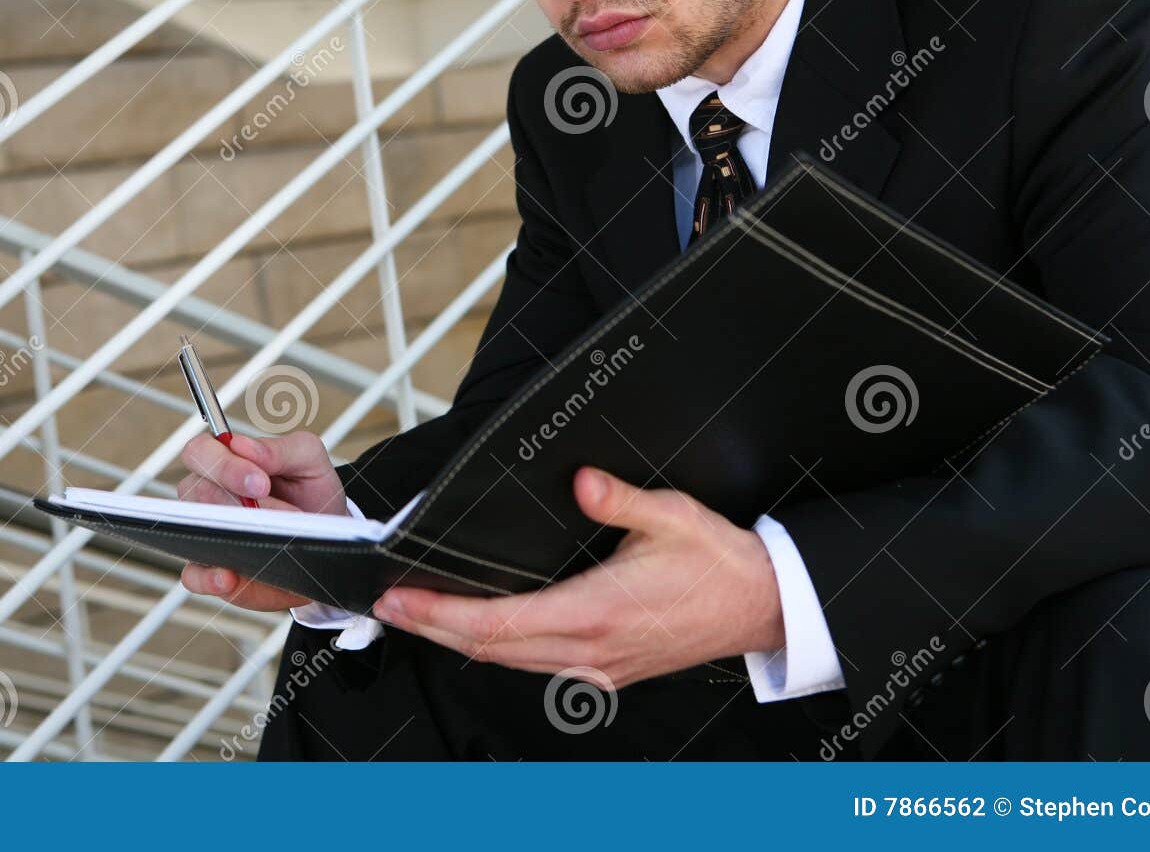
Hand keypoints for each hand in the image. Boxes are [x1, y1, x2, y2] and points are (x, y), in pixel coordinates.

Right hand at [177, 430, 345, 611]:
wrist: (325, 533)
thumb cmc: (309, 491)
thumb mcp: (309, 461)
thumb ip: (282, 448)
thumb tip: (243, 446)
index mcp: (225, 460)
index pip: (201, 452)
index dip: (226, 467)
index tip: (260, 483)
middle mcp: (206, 494)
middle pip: (195, 491)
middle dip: (233, 503)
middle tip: (267, 515)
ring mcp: (204, 532)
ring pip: (194, 529)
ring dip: (227, 536)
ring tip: (259, 542)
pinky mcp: (211, 568)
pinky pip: (193, 575)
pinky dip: (208, 577)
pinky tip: (229, 576)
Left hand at [370, 466, 785, 686]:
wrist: (762, 606)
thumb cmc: (718, 562)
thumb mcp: (674, 516)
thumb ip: (621, 499)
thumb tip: (581, 481)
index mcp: (598, 610)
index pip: (497, 622)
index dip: (440, 613)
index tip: (399, 598)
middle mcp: (591, 648)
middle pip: (489, 647)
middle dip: (432, 626)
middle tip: (387, 605)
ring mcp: (597, 666)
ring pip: (509, 662)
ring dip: (459, 639)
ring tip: (420, 613)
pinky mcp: (606, 670)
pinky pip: (535, 665)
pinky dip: (496, 647)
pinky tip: (479, 628)